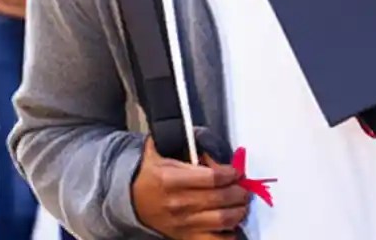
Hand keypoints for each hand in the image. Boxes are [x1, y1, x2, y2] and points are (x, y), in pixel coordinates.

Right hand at [131, 136, 250, 238]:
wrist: (132, 200)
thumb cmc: (153, 173)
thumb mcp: (163, 151)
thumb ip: (188, 145)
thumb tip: (214, 151)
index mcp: (171, 179)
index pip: (213, 178)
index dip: (230, 174)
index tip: (236, 172)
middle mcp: (178, 203)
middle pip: (221, 198)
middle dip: (239, 191)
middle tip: (243, 187)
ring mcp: (183, 223)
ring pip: (223, 220)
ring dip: (239, 211)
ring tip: (242, 203)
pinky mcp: (185, 237)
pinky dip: (229, 235)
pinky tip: (233, 224)